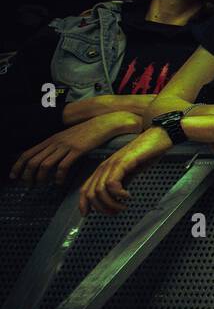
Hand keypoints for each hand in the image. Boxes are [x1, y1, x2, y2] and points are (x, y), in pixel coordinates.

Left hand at [11, 111, 139, 185]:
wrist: (103, 123)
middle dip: (27, 175)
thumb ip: (57, 146)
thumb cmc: (87, 132)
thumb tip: (48, 158)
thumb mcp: (67, 137)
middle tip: (28, 184)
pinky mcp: (77, 150)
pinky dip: (59, 176)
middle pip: (33, 160)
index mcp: (51, 139)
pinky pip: (63, 165)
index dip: (18, 165)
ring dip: (41, 177)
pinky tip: (59, 182)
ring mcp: (65, 146)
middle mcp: (55, 142)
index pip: (27, 153)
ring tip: (42, 185)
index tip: (15, 175)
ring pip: (45, 164)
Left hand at [78, 129, 169, 214]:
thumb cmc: (147, 153)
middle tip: (114, 213)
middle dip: (101, 208)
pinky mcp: (123, 163)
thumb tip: (116, 198)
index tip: (87, 215)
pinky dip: (119, 194)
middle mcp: (105, 166)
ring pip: (100, 191)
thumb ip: (121, 183)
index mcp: (104, 169)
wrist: (159, 137)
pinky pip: (112, 183)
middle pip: (91, 193)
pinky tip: (128, 196)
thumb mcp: (131, 172)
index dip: (84, 204)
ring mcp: (113, 164)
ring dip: (111, 204)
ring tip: (123, 207)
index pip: (86, 188)